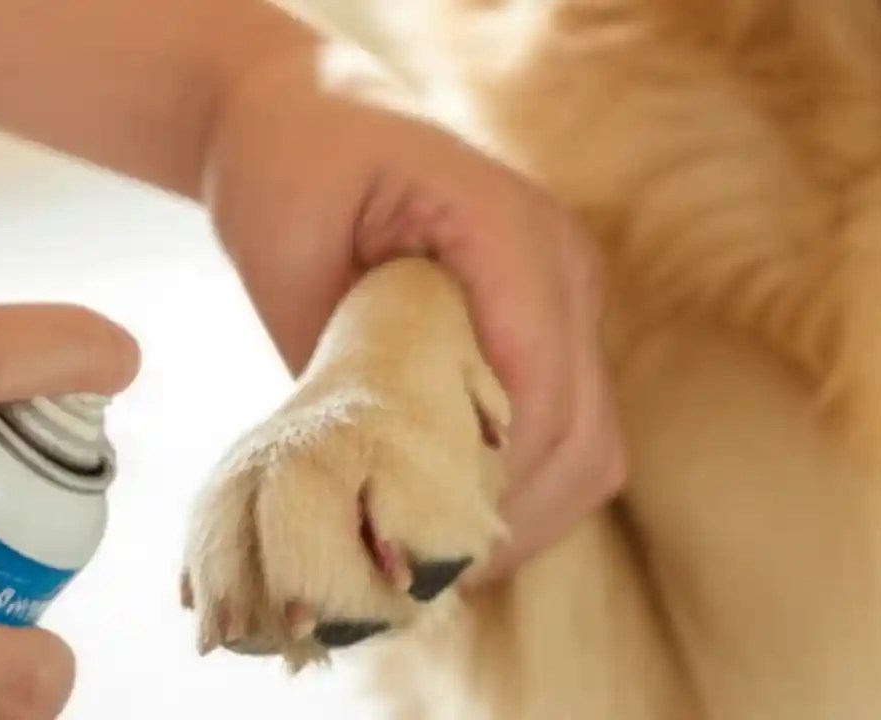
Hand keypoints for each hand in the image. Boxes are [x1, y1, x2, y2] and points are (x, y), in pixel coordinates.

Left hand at [202, 46, 625, 581]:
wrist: (302, 123)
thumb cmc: (286, 176)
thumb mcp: (292, 262)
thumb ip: (349, 367)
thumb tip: (373, 493)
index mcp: (506, 231)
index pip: (538, 388)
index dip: (492, 482)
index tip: (423, 545)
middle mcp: (560, 261)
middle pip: (584, 432)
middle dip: (513, 518)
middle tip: (430, 576)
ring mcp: (566, 290)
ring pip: (594, 442)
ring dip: (530, 513)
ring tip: (446, 561)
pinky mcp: (549, 320)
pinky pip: (571, 422)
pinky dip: (530, 484)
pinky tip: (462, 515)